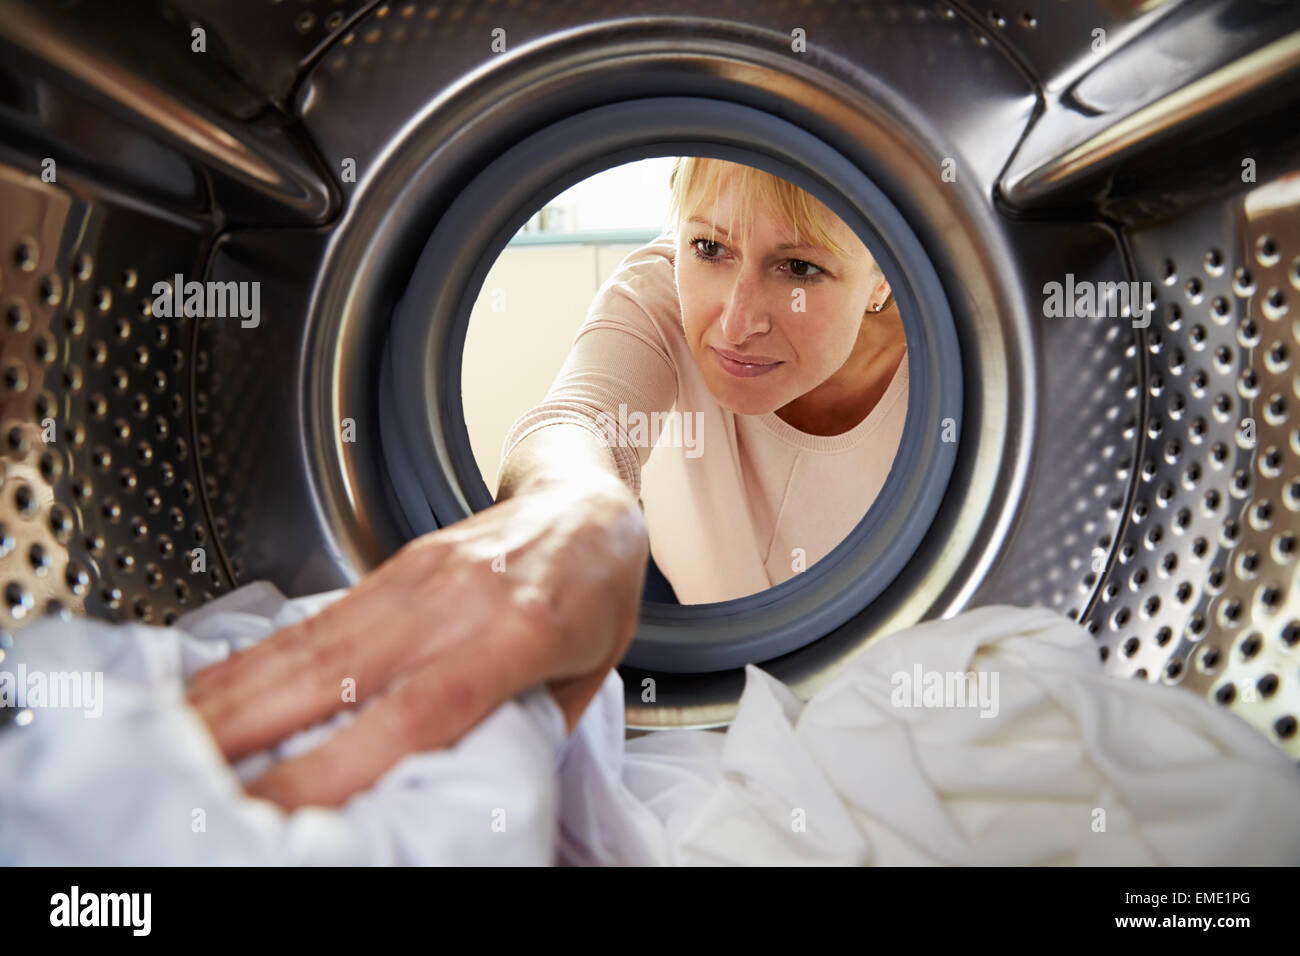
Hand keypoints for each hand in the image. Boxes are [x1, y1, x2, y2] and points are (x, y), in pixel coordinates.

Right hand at [185, 472, 648, 810]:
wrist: (588, 502)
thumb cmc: (595, 594)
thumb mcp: (585, 677)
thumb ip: (521, 730)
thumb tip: (454, 784)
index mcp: (519, 635)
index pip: (416, 711)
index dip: (340, 761)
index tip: (282, 806)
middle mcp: (457, 601)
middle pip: (338, 670)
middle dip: (252, 727)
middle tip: (188, 772)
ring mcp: (419, 575)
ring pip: (314, 640)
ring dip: (239, 690)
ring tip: (179, 734)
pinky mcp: (395, 563)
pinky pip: (320, 617)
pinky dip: (262, 654)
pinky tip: (219, 683)